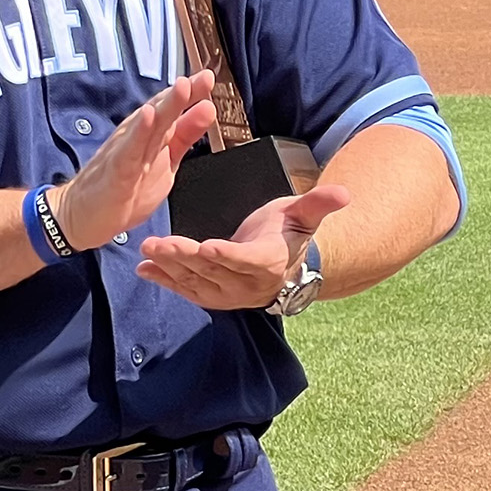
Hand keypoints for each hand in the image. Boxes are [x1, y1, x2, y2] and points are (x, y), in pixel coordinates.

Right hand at [47, 72, 215, 251]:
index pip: (171, 111)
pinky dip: (138, 132)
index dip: (191, 94)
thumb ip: (184, 135)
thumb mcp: (164, 161)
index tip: (208, 77)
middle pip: (161, 113)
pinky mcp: (114, 172)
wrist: (81, 216)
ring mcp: (124, 153)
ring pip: (147, 126)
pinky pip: (127, 150)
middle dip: (181, 95)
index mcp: (151, 137)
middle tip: (203, 78)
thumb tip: (207, 109)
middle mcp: (136, 139)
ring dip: (164, 106)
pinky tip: (147, 117)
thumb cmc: (123, 190)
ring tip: (182, 87)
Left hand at [136, 179, 350, 310]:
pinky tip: (145, 268)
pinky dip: (165, 280)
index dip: (227, 255)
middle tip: (160, 243)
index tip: (207, 246)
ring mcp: (228, 294)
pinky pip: (186, 290)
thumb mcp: (303, 215)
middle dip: (185, 257)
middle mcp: (247, 284)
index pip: (246, 260)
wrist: (283, 266)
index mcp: (269, 262)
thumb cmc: (288, 233)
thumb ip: (318, 204)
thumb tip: (345, 193)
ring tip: (147, 248)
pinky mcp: (211, 296)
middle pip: (213, 270)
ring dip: (169, 266)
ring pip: (195, 281)